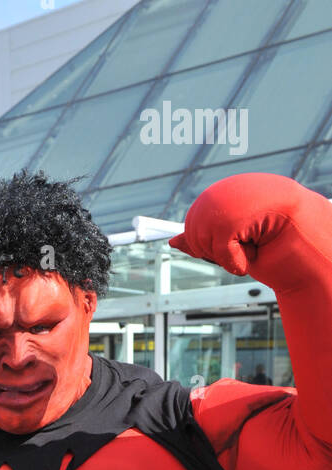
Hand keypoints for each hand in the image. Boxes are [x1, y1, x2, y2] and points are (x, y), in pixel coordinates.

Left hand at [170, 174, 325, 291]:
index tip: (221, 247)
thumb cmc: (283, 251)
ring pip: (203, 235)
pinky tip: (252, 257)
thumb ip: (207, 239)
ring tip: (253, 250)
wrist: (317, 256)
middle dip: (213, 250)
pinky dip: (232, 261)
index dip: (206, 238)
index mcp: (237, 191)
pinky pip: (217, 244)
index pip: (201, 215)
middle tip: (244, 252)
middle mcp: (238, 186)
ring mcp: (242, 194)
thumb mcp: (236, 248)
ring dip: (225, 257)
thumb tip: (174, 241)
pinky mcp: (244, 209)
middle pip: (195, 225)